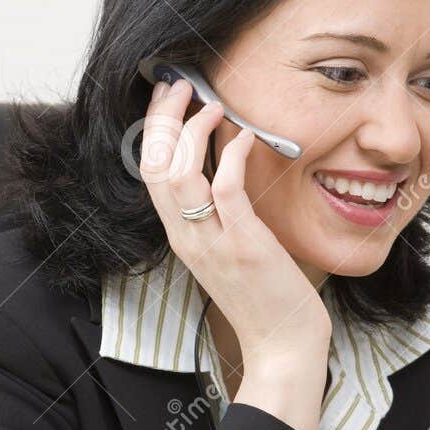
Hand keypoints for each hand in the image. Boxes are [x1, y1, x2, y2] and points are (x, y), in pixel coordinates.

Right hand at [137, 79, 329, 372]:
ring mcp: (212, 242)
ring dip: (192, 131)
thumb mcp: (231, 248)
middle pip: (153, 166)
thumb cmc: (264, 298)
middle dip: (162, 118)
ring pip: (177, 174)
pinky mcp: (244, 245)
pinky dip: (229, 156)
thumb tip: (224, 159)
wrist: (280, 346)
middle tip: (180, 84)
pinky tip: (244, 137)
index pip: (149, 172)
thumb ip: (220, 210)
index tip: (166, 96)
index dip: (153, 128)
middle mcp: (187, 237)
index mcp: (181, 236)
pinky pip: (224, 190)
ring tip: (214, 104)